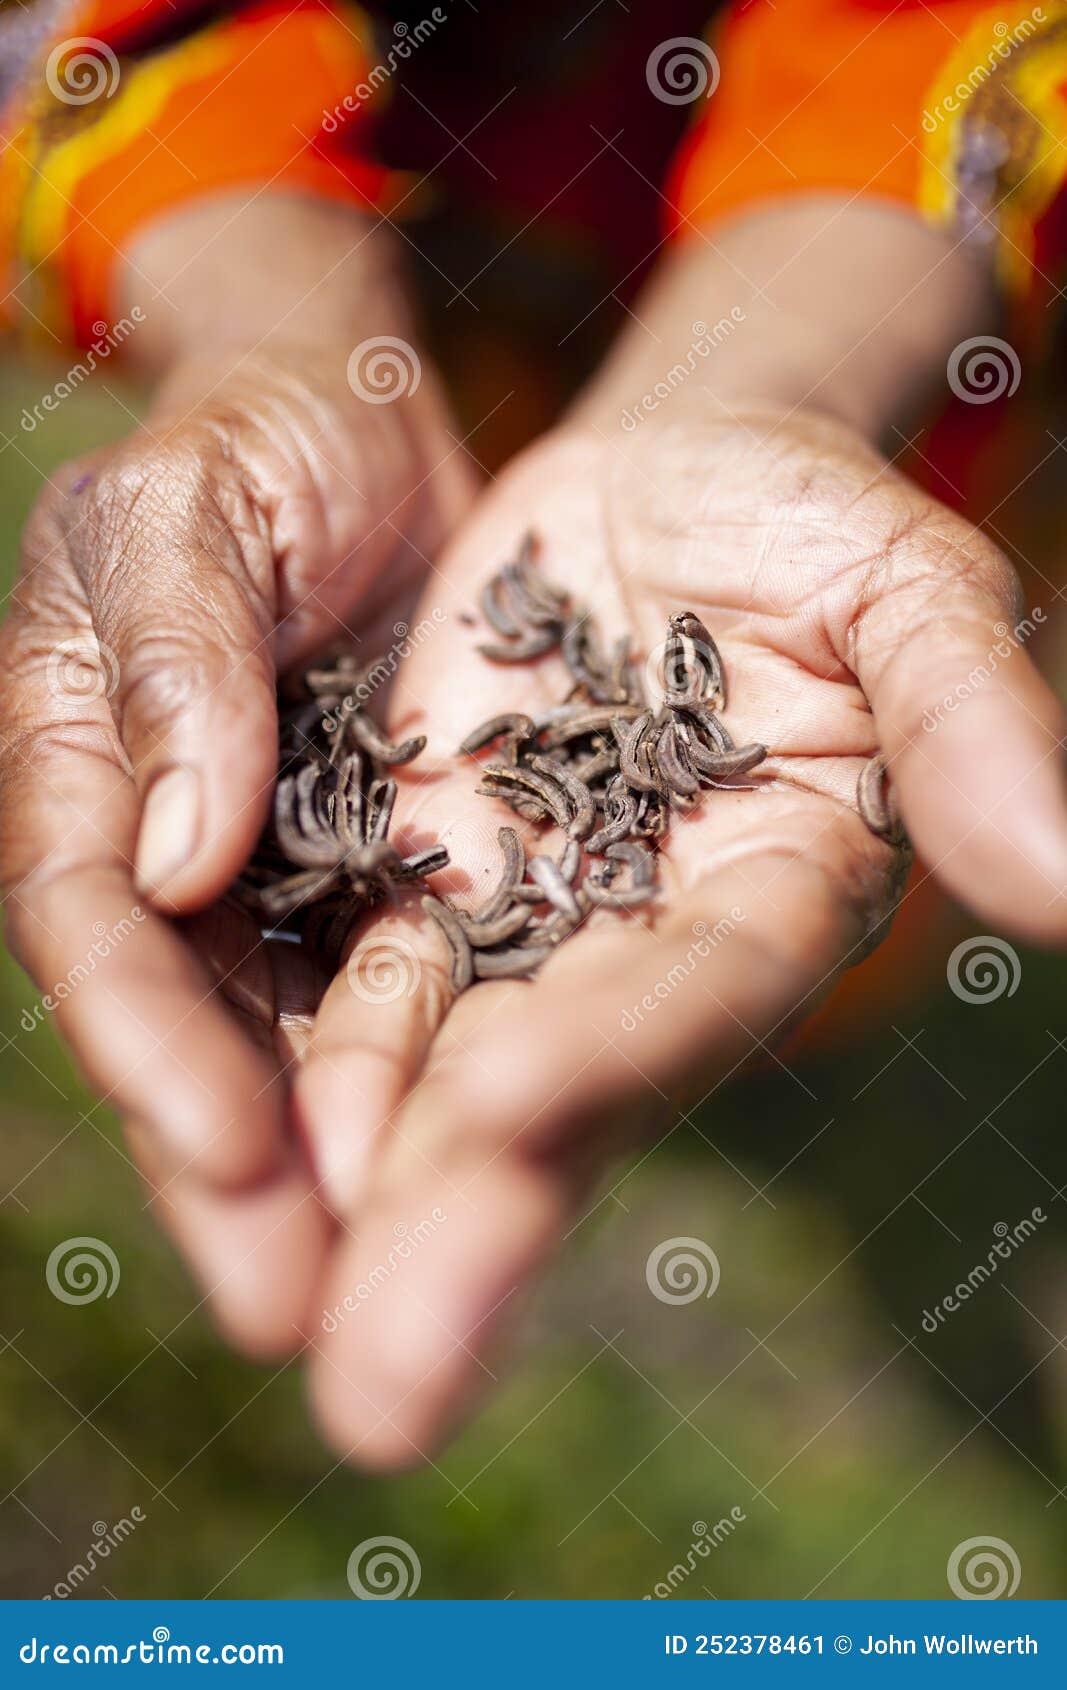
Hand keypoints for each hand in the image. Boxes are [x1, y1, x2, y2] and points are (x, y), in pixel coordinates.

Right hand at [0, 202, 474, 1354]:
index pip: (90, 921)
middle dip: (225, 1166)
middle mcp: (166, 842)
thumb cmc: (252, 446)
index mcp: (78, 760)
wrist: (356, 419)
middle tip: (286, 1304)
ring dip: (318, 1165)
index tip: (223, 1139)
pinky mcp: (379, 864)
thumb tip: (174, 858)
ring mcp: (273, 868)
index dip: (142, 1036)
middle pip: (182, 1024)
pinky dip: (409, 1075)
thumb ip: (175, 666)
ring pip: (281, 1037)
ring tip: (370, 1286)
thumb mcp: (188, 514)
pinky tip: (458, 1162)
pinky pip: (389, 985)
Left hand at [295, 408, 1066, 1466]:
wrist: (675, 483)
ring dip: (372, 1198)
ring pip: (447, 1074)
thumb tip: (1061, 884)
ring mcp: (536, 919)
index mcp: (782, 892)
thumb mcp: (906, 592)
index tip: (510, 1111)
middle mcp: (653, 944)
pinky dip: (323, 1062)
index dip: (616, 1049)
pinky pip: (373, 983)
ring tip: (292, 1328)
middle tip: (381, 1401)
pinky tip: (252, 1149)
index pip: (703, 988)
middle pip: (567, 1092)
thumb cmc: (813, 531)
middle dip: (473, 1227)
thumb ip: (969, 720)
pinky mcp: (436, 875)